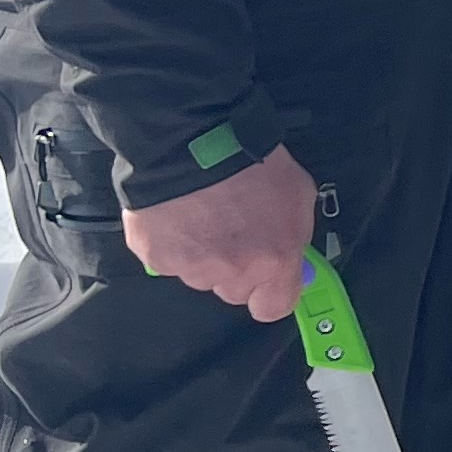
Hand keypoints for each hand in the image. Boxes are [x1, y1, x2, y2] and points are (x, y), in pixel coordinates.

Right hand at [123, 143, 317, 321]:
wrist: (193, 143)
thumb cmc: (253, 163)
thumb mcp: (298, 196)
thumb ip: (295, 236)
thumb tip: (292, 258)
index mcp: (272, 260)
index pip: (272, 308)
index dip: (270, 294)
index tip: (269, 280)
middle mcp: (231, 272)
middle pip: (233, 290)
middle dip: (235, 269)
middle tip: (233, 232)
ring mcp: (189, 267)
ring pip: (199, 274)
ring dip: (202, 254)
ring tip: (202, 215)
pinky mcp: (154, 256)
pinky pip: (167, 259)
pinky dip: (171, 242)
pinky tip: (177, 213)